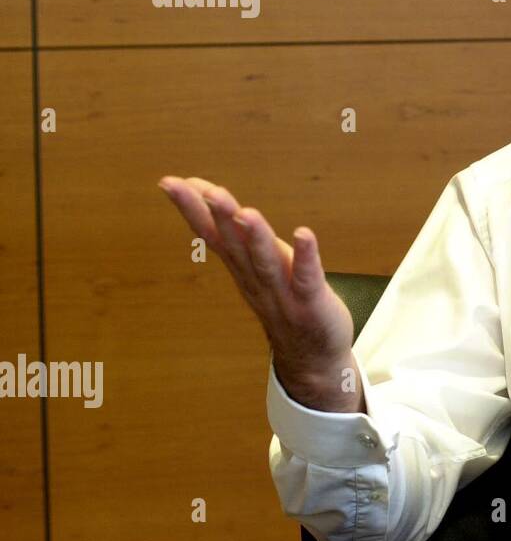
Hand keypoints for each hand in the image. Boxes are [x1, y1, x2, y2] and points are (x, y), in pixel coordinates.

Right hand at [157, 175, 361, 411]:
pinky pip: (306, 277)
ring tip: (244, 212)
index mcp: (242, 268)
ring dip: (255, 237)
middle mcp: (255, 280)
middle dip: (219, 216)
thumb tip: (213, 201)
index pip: (212, 234)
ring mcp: (282, 293)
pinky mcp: (310, 303)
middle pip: (234, 245)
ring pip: (264, 262)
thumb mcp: (254, 267)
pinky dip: (305, 256)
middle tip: (204, 190)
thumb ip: (237, 237)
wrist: (311, 358)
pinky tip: (304, 233)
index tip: (169, 182)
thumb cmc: (284, 303)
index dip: (192, 209)